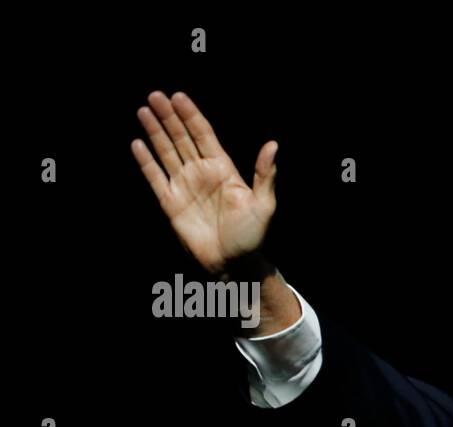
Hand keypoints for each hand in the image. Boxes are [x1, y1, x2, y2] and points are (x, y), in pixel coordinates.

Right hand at [131, 91, 277, 274]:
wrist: (234, 264)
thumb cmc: (252, 236)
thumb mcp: (263, 204)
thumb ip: (264, 174)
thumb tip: (273, 145)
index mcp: (223, 169)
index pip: (204, 135)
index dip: (191, 115)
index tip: (179, 97)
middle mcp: (201, 173)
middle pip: (181, 138)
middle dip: (169, 117)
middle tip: (156, 95)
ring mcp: (184, 186)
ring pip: (166, 152)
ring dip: (155, 132)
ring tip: (144, 110)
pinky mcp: (170, 203)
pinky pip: (155, 178)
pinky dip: (146, 161)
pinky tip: (138, 143)